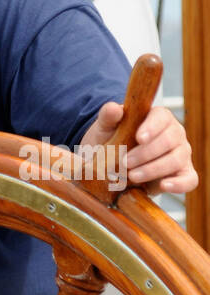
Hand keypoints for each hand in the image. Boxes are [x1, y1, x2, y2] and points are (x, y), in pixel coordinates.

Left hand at [79, 103, 196, 195]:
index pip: (162, 117)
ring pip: (177, 160)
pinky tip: (163, 186)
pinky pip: (190, 179)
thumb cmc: (111, 139)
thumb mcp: (105, 127)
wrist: (112, 163)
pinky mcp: (184, 174)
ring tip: (132, 176)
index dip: (151, 127)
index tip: (138, 138)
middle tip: (125, 162)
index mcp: (159, 117)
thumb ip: (108, 116)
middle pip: (169, 140)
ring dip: (154, 169)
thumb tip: (114, 108)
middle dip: (146, 153)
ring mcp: (181, 153)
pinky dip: (179, 184)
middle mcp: (174, 133)